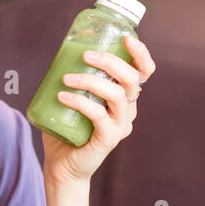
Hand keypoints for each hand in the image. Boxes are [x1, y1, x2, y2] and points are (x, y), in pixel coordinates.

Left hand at [41, 34, 155, 186]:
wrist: (61, 166)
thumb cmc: (65, 130)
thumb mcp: (72, 99)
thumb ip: (73, 79)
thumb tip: (62, 52)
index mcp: (124, 98)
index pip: (143, 73)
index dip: (140, 54)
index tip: (126, 39)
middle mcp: (127, 111)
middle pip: (131, 79)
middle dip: (111, 62)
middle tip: (86, 55)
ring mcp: (120, 126)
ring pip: (117, 95)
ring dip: (91, 81)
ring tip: (67, 78)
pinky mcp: (108, 139)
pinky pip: (99, 115)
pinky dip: (80, 102)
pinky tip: (62, 96)